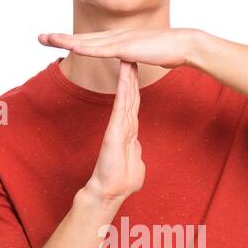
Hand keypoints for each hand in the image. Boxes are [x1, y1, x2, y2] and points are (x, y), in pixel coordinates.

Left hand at [38, 27, 197, 67]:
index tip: (58, 41)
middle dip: (61, 38)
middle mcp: (117, 37)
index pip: (92, 40)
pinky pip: (101, 49)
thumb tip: (135, 59)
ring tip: (46, 39)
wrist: (185, 45)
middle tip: (40, 37)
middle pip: (83, 38)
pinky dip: (84, 47)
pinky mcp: (126, 48)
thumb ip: (138, 58)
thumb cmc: (171, 51)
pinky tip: (71, 47)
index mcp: (121, 40)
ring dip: (65, 40)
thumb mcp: (148, 56)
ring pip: (87, 41)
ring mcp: (120, 41)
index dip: (74, 40)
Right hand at [85, 59, 144, 204]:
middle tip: (131, 55)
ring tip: (127, 59)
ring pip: (125, 97)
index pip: (134, 105)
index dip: (136, 88)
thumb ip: (136, 154)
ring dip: (127, 78)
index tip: (138, 73)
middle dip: (131, 76)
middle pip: (130, 96)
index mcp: (129, 132)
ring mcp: (118, 126)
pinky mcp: (114, 130)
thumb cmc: (121, 181)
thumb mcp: (135, 165)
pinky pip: (120, 107)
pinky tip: (124, 78)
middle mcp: (123, 125)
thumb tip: (138, 151)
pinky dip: (123, 91)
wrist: (109, 191)